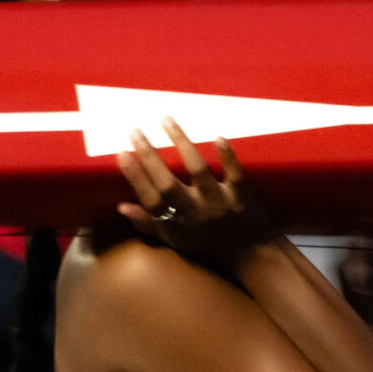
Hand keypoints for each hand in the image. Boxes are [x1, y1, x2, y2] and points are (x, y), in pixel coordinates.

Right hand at [116, 117, 272, 258]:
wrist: (251, 251)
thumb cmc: (207, 241)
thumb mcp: (175, 238)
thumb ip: (149, 223)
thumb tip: (122, 207)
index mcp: (177, 223)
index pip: (150, 200)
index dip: (136, 179)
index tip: (122, 154)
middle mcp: (195, 212)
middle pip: (168, 184)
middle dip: (150, 158)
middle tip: (135, 132)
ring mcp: (219, 202)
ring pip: (198, 171)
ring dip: (182, 144)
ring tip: (167, 120)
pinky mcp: (241, 195)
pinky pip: (235, 175)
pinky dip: (228, 157)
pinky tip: (217, 137)